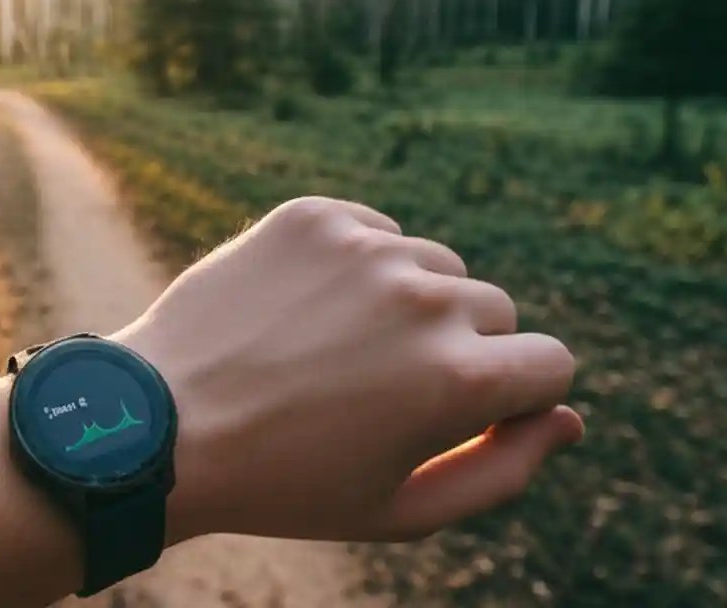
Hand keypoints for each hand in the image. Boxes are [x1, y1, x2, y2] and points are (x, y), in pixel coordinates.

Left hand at [113, 197, 582, 542]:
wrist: (158, 425)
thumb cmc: (285, 482)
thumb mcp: (403, 510)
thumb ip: (504, 470)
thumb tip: (568, 418)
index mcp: (459, 377)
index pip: (552, 364)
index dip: (513, 398)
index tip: (458, 415)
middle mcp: (424, 298)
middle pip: (494, 311)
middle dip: (461, 351)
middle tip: (380, 391)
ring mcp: (366, 248)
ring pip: (434, 268)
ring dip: (409, 305)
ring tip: (335, 352)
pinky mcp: (314, 215)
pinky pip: (376, 233)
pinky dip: (358, 268)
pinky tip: (307, 311)